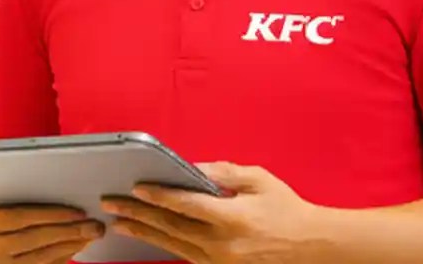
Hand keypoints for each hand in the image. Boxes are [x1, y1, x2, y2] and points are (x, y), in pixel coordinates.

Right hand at [0, 194, 104, 263]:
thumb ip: (12, 185)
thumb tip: (52, 173)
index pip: (23, 217)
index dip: (53, 215)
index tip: (78, 211)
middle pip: (35, 239)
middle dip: (69, 231)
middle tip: (94, 225)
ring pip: (40, 257)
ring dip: (69, 245)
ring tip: (90, 235)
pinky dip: (62, 257)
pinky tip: (76, 246)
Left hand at [101, 162, 324, 263]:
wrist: (310, 248)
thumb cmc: (286, 209)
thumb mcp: (259, 180)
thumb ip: (224, 173)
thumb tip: (191, 168)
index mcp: (232, 218)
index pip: (186, 205)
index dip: (158, 196)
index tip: (136, 187)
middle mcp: (222, 244)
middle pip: (171, 227)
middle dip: (138, 214)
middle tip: (111, 203)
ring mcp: (219, 262)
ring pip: (172, 244)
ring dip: (143, 232)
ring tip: (118, 222)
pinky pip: (184, 255)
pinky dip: (163, 244)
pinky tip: (147, 237)